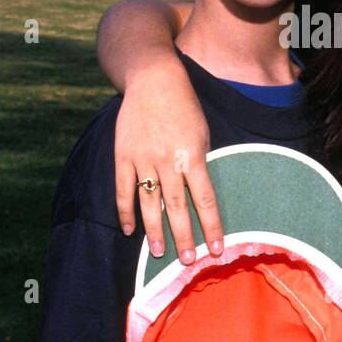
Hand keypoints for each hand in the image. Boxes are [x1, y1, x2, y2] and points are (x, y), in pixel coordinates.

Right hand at [114, 60, 222, 264]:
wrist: (153, 79)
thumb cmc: (184, 105)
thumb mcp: (202, 132)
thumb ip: (199, 163)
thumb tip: (199, 194)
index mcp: (193, 155)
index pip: (206, 199)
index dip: (212, 226)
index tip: (217, 249)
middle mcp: (168, 161)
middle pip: (178, 207)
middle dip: (184, 237)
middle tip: (188, 262)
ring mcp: (143, 159)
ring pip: (149, 203)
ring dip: (155, 231)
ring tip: (160, 254)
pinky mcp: (123, 156)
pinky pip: (123, 190)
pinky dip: (125, 212)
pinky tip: (129, 230)